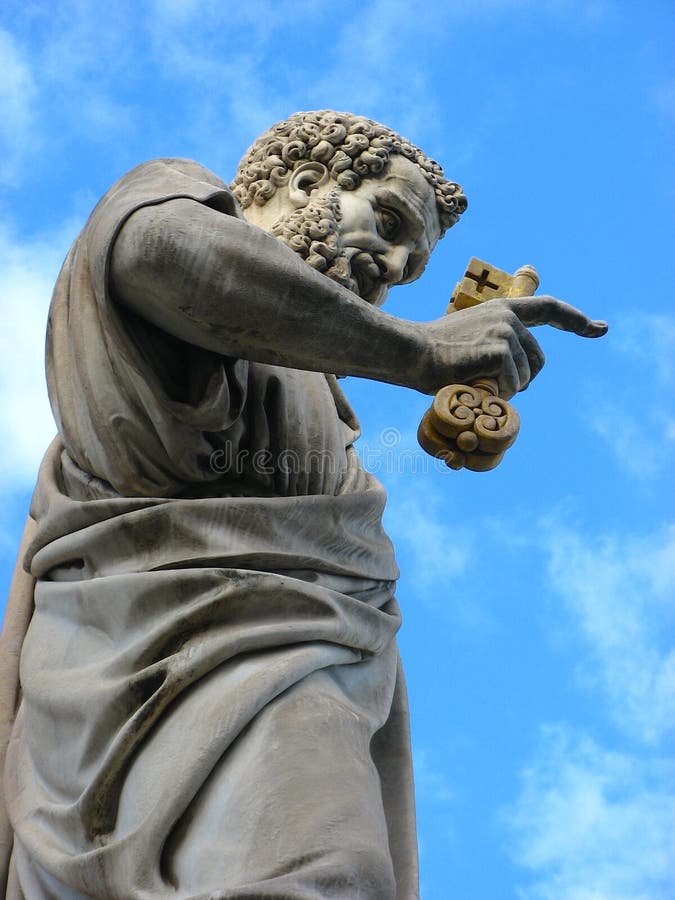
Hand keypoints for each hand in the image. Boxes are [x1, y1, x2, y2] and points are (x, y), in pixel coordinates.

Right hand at [419, 295, 607, 397]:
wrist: (409, 351)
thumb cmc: (431, 356)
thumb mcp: (468, 340)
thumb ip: (494, 347)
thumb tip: (514, 379)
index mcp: (502, 309)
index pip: (549, 309)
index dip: (577, 320)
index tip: (600, 329)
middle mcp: (508, 317)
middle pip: (539, 360)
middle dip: (524, 382)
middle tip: (496, 391)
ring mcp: (506, 332)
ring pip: (524, 377)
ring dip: (506, 391)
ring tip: (475, 384)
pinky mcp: (501, 350)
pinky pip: (512, 385)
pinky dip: (496, 395)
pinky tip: (474, 386)